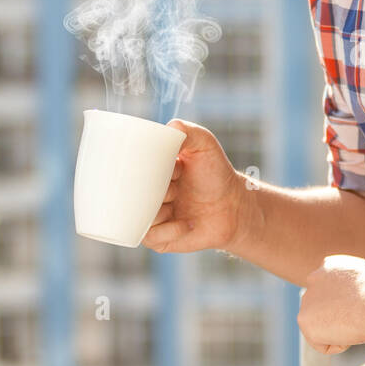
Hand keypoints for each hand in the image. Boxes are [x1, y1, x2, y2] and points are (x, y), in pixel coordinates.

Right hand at [142, 119, 246, 254]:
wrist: (234, 208)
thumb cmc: (218, 175)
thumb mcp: (205, 145)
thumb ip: (189, 131)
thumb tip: (169, 126)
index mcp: (149, 173)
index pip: (130, 170)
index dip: (148, 169)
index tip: (175, 168)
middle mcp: (146, 195)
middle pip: (130, 193)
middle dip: (154, 190)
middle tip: (176, 187)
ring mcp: (151, 217)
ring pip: (137, 214)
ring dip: (158, 209)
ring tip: (178, 201)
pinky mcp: (159, 239)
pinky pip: (150, 236)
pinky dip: (169, 229)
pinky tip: (186, 223)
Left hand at [297, 254, 364, 354]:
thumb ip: (356, 288)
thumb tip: (362, 302)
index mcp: (330, 265)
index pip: (333, 294)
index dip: (351, 306)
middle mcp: (314, 278)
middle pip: (324, 311)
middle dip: (340, 319)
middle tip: (361, 318)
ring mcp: (307, 299)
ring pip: (322, 328)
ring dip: (340, 332)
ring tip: (357, 323)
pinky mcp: (304, 320)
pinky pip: (322, 345)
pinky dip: (339, 345)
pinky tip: (351, 331)